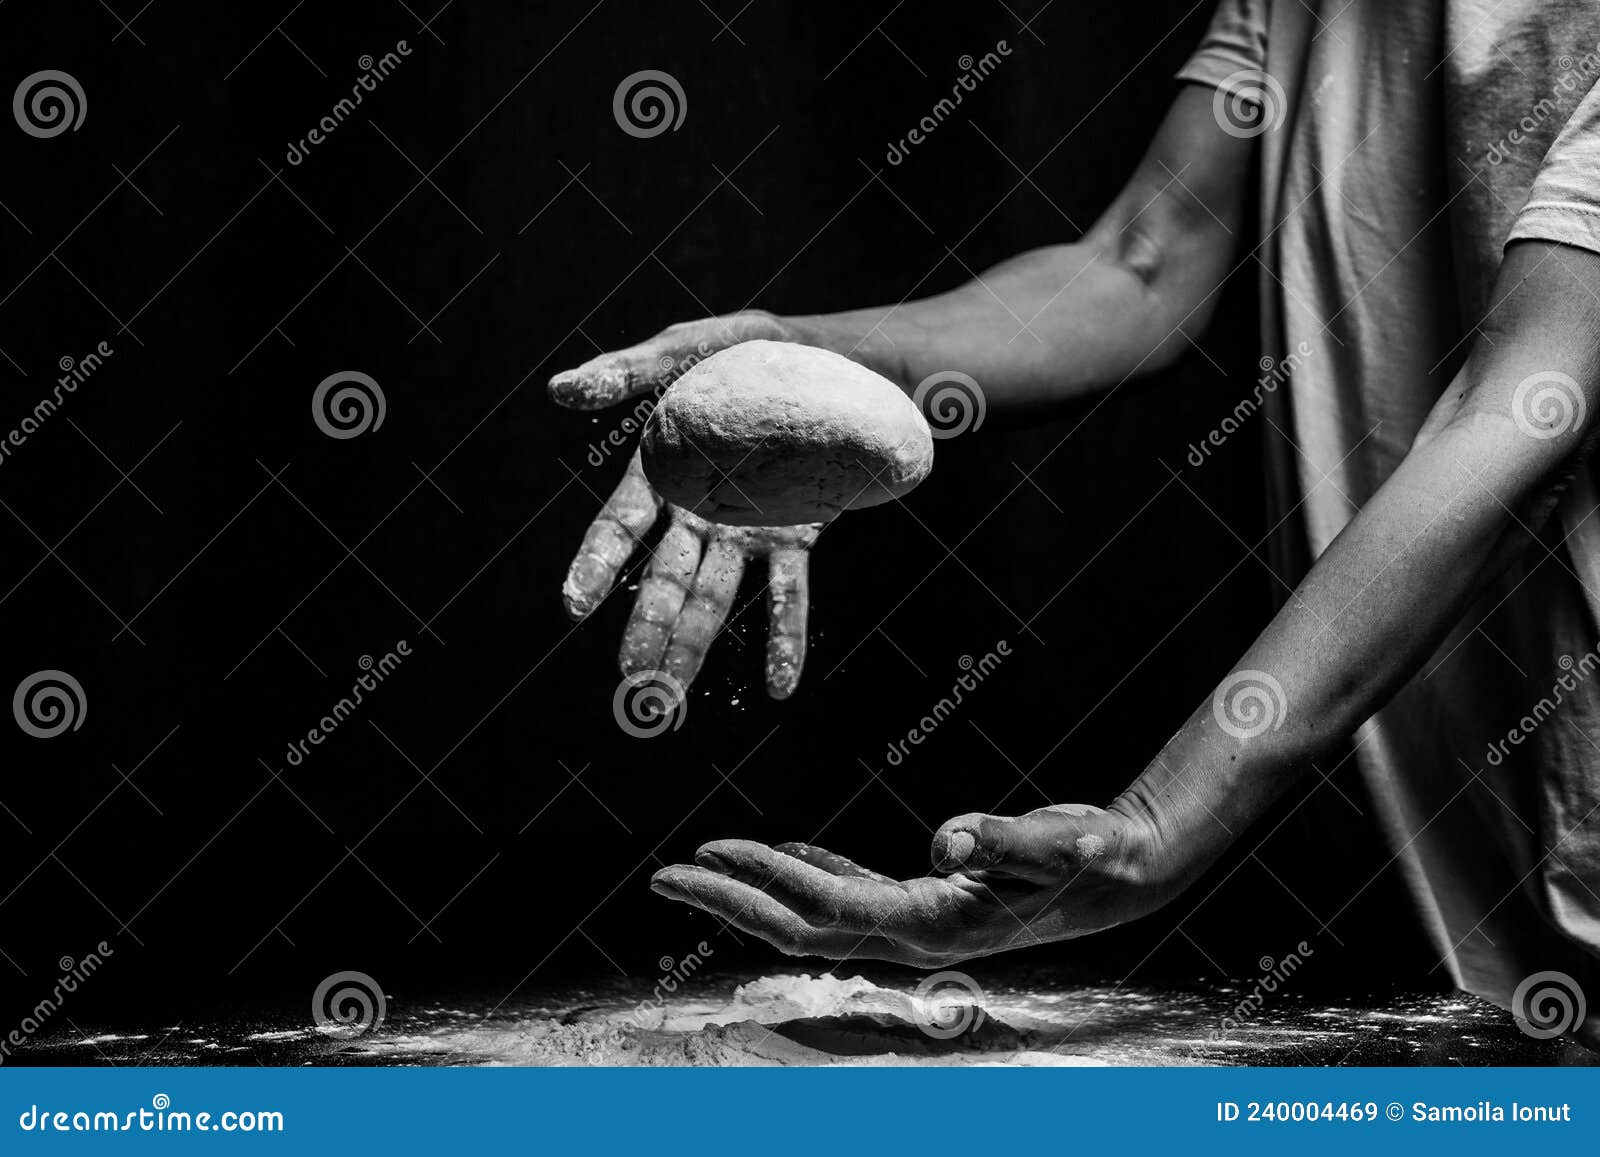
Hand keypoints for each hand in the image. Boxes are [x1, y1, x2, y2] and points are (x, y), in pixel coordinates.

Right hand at [551, 312, 823, 701]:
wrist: (838, 359)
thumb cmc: (752, 350)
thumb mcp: (691, 348)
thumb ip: (631, 371)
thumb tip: (561, 390)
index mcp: (663, 470)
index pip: (620, 527)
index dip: (597, 565)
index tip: (574, 606)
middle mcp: (698, 511)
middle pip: (665, 580)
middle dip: (647, 631)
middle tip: (633, 683)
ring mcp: (746, 530)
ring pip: (715, 598)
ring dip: (694, 648)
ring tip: (671, 699)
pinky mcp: (796, 537)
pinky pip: (787, 595)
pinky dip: (784, 639)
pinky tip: (778, 686)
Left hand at [650, 803, 1167, 965]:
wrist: (1122, 872)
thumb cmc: (1090, 854)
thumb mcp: (1054, 842)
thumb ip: (1002, 840)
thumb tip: (945, 840)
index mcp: (929, 922)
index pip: (824, 909)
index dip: (762, 885)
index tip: (703, 861)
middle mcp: (910, 933)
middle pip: (798, 927)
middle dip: (728, 904)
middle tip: (662, 879)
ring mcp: (914, 920)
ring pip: (814, 914)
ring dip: (755, 891)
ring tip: (701, 866)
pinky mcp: (925, 900)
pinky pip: (848, 893)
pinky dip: (808, 872)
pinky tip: (785, 852)